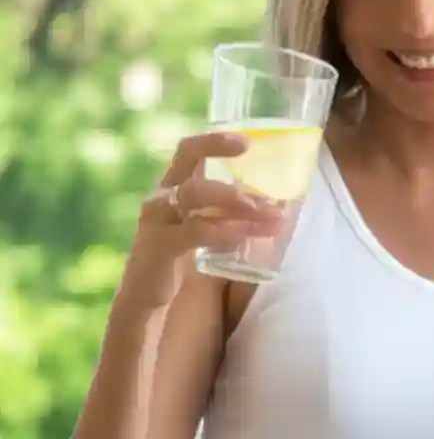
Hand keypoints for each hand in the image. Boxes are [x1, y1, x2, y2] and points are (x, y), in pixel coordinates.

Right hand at [116, 132, 282, 310]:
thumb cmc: (184, 257)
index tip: (246, 142)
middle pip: (187, 157)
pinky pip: (196, 229)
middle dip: (219, 150)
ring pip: (195, 192)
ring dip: (236, 199)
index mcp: (176, 186)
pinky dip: (225, 229)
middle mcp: (164, 195)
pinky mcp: (158, 245)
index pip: (190, 151)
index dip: (214, 140)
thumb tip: (279, 206)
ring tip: (268, 212)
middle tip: (251, 155)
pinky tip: (247, 234)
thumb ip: (234, 214)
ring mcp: (158, 218)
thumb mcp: (210, 227)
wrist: (149, 298)